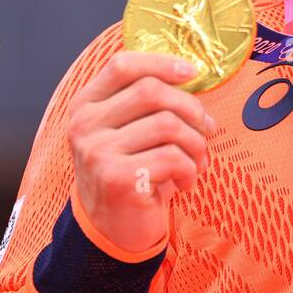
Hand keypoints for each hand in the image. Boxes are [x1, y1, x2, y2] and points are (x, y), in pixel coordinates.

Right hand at [67, 51, 213, 254]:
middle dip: (191, 108)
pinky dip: (190, 169)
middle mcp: (85, 125)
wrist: (112, 229)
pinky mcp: (116, 178)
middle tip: (207, 129)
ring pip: (168, 124)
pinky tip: (185, 182)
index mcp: (86, 105)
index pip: (122, 65)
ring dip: (196, 144)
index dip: (161, 63)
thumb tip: (193, 79)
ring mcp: (97, 152)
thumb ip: (148, 103)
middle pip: (151, 91)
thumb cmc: (132, 172)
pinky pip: (172, 158)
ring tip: (197, 161)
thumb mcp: (131, 131)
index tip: (192, 73)